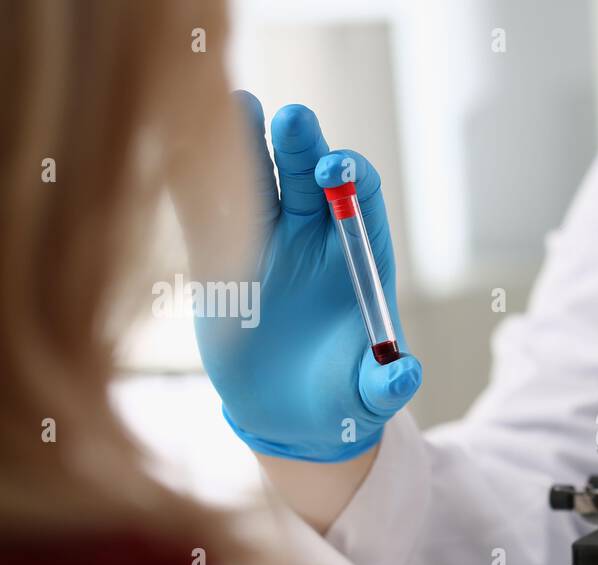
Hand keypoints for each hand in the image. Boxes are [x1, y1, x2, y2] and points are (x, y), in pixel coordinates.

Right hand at [193, 93, 421, 461]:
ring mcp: (265, 239)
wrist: (287, 416)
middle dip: (302, 147)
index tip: (335, 174)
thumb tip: (405, 377)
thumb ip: (385, 385)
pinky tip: (181, 146)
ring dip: (247, 143)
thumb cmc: (341, 399)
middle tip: (292, 121)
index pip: (362, 197)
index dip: (351, 180)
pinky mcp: (219, 256)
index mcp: (359, 257)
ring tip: (236, 104)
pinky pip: (206, 210)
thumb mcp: (367, 398)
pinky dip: (196, 180)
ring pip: (256, 179)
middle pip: (309, 174)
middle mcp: (314, 236)